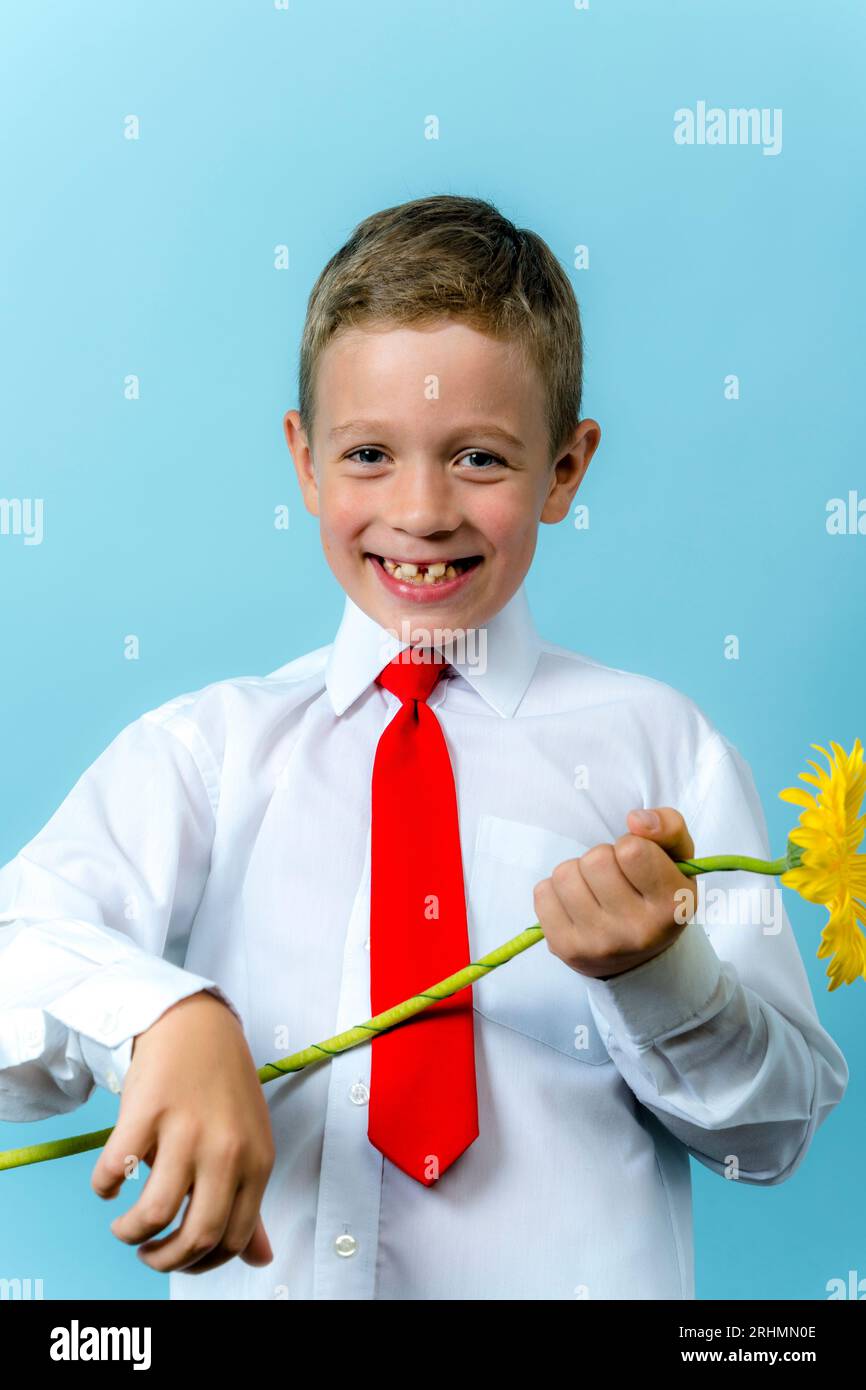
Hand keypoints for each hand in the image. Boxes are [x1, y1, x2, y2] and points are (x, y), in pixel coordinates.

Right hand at [91, 990, 275, 1273]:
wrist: (195, 1024)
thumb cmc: (224, 1089)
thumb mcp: (250, 1144)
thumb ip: (251, 1204)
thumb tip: (261, 1260)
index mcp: (257, 1162)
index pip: (234, 1240)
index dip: (201, 1263)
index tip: (179, 1259)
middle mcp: (227, 1150)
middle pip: (198, 1235)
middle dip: (164, 1259)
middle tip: (147, 1252)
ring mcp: (188, 1130)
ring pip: (155, 1212)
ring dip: (130, 1232)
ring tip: (124, 1226)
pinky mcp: (149, 1111)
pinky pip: (116, 1170)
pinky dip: (104, 1187)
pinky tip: (106, 1186)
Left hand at [532, 807, 699, 979]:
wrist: (641, 959)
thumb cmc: (657, 894)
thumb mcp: (677, 859)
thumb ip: (669, 827)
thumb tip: (635, 819)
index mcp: (672, 906)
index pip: (632, 851)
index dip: (629, 844)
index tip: (635, 861)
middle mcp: (638, 931)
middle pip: (595, 860)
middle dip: (601, 858)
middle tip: (614, 877)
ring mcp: (599, 943)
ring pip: (565, 874)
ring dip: (576, 873)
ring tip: (594, 889)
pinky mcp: (566, 948)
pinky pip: (542, 893)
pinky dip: (555, 890)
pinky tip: (576, 904)